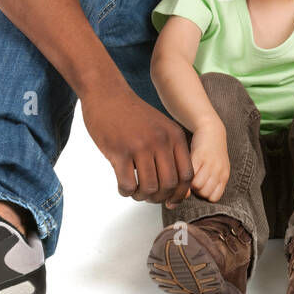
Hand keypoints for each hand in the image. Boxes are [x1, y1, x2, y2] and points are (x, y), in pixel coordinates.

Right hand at [81, 83, 193, 206]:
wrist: (107, 93)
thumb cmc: (132, 114)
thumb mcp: (160, 127)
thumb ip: (169, 151)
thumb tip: (174, 188)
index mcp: (175, 136)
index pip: (187, 175)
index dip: (179, 193)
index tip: (170, 200)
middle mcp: (161, 141)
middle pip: (169, 184)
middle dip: (159, 198)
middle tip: (149, 197)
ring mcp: (140, 146)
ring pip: (149, 188)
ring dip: (142, 196)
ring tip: (135, 192)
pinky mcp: (119, 151)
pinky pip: (128, 184)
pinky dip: (126, 192)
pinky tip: (123, 187)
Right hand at [188, 120, 229, 201]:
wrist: (210, 129)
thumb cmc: (211, 151)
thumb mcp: (217, 168)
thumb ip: (211, 182)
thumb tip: (195, 196)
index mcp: (224, 175)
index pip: (214, 198)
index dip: (204, 195)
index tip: (199, 188)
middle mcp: (219, 171)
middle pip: (204, 194)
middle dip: (196, 191)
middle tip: (191, 181)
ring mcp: (210, 164)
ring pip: (197, 186)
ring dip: (189, 183)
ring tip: (187, 175)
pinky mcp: (199, 156)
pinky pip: (191, 173)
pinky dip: (185, 174)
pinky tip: (183, 169)